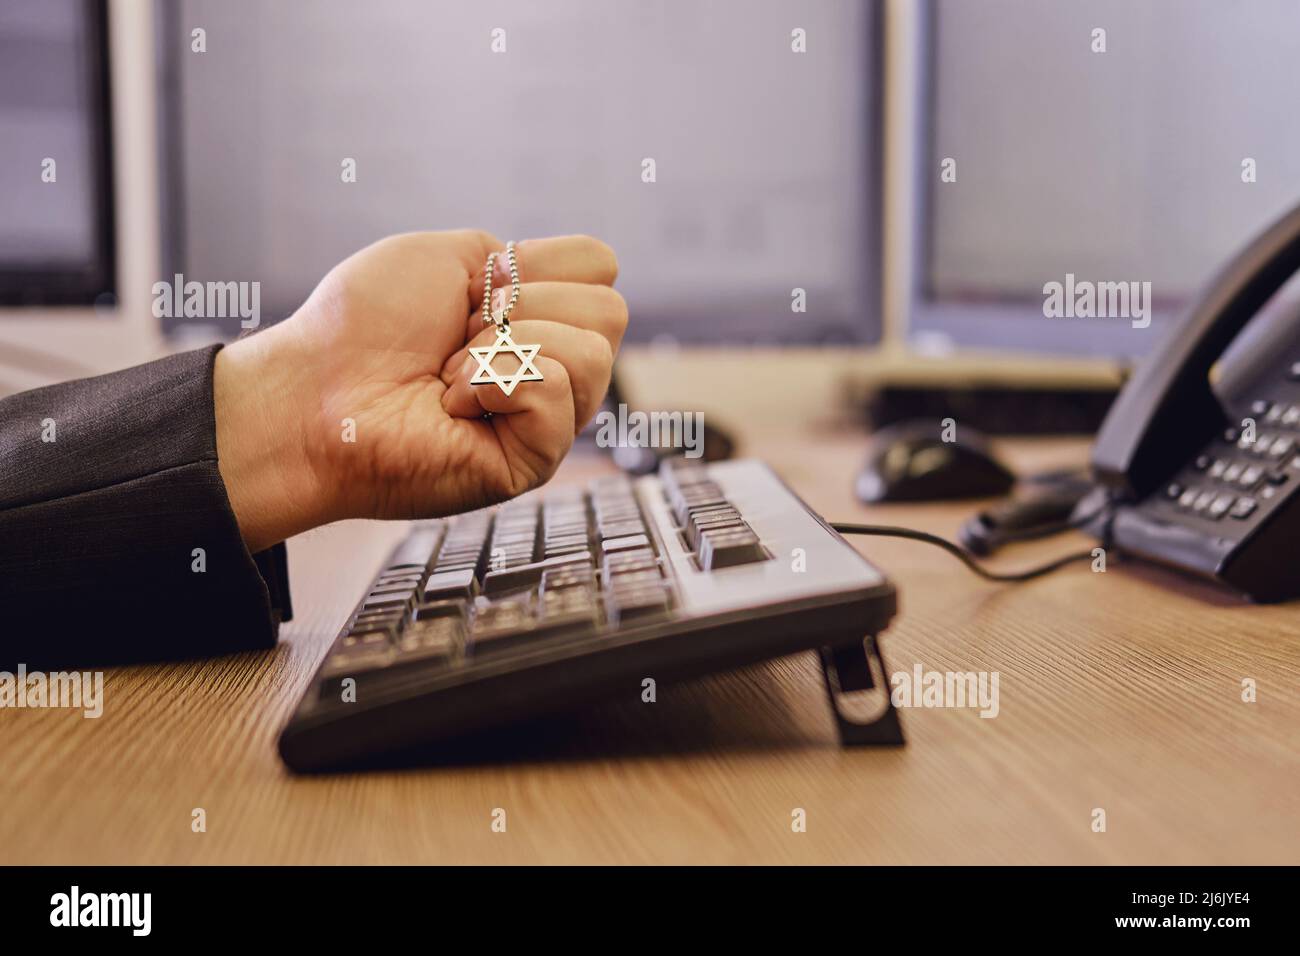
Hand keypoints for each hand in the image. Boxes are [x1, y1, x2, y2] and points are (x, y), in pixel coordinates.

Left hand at [214, 231, 624, 551]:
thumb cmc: (363, 326)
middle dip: (525, 306)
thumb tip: (580, 290)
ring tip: (452, 374)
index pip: (600, 266)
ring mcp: (547, 418)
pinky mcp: (535, 460)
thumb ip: (527, 261)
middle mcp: (551, 367)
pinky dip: (496, 383)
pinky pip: (558, 392)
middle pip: (611, 310)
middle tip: (460, 336)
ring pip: (595, 351)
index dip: (540, 265)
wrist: (315, 391)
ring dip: (506, 347)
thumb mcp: (450, 256)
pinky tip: (453, 405)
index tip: (477, 289)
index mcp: (536, 317)